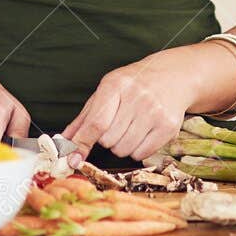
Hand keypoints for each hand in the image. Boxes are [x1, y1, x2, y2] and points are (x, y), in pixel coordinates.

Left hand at [65, 54, 195, 161]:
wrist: (173, 76)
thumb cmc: (134, 85)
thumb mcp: (107, 92)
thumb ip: (84, 119)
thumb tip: (62, 143)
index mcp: (116, 86)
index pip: (96, 122)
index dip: (81, 143)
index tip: (71, 159)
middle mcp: (137, 98)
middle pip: (108, 140)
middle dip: (107, 139)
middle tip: (117, 124)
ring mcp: (154, 112)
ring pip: (123, 150)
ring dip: (121, 145)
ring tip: (131, 127)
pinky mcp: (168, 127)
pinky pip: (141, 154)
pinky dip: (137, 150)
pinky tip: (143, 132)